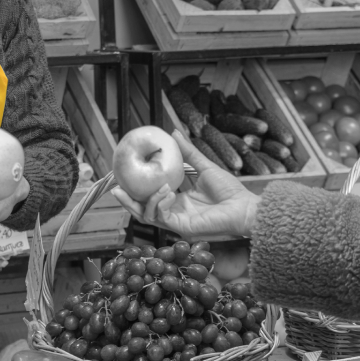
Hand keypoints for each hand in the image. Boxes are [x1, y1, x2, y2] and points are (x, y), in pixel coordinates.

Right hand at [111, 131, 258, 240]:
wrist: (244, 207)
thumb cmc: (230, 190)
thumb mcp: (204, 166)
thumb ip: (187, 152)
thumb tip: (172, 133)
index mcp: (179, 198)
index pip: (151, 195)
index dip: (136, 188)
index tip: (125, 175)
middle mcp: (174, 211)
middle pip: (143, 209)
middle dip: (127, 201)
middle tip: (116, 189)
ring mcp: (176, 220)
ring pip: (147, 216)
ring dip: (146, 200)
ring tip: (157, 187)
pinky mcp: (181, 228)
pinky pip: (160, 218)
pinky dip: (159, 204)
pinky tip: (167, 193)